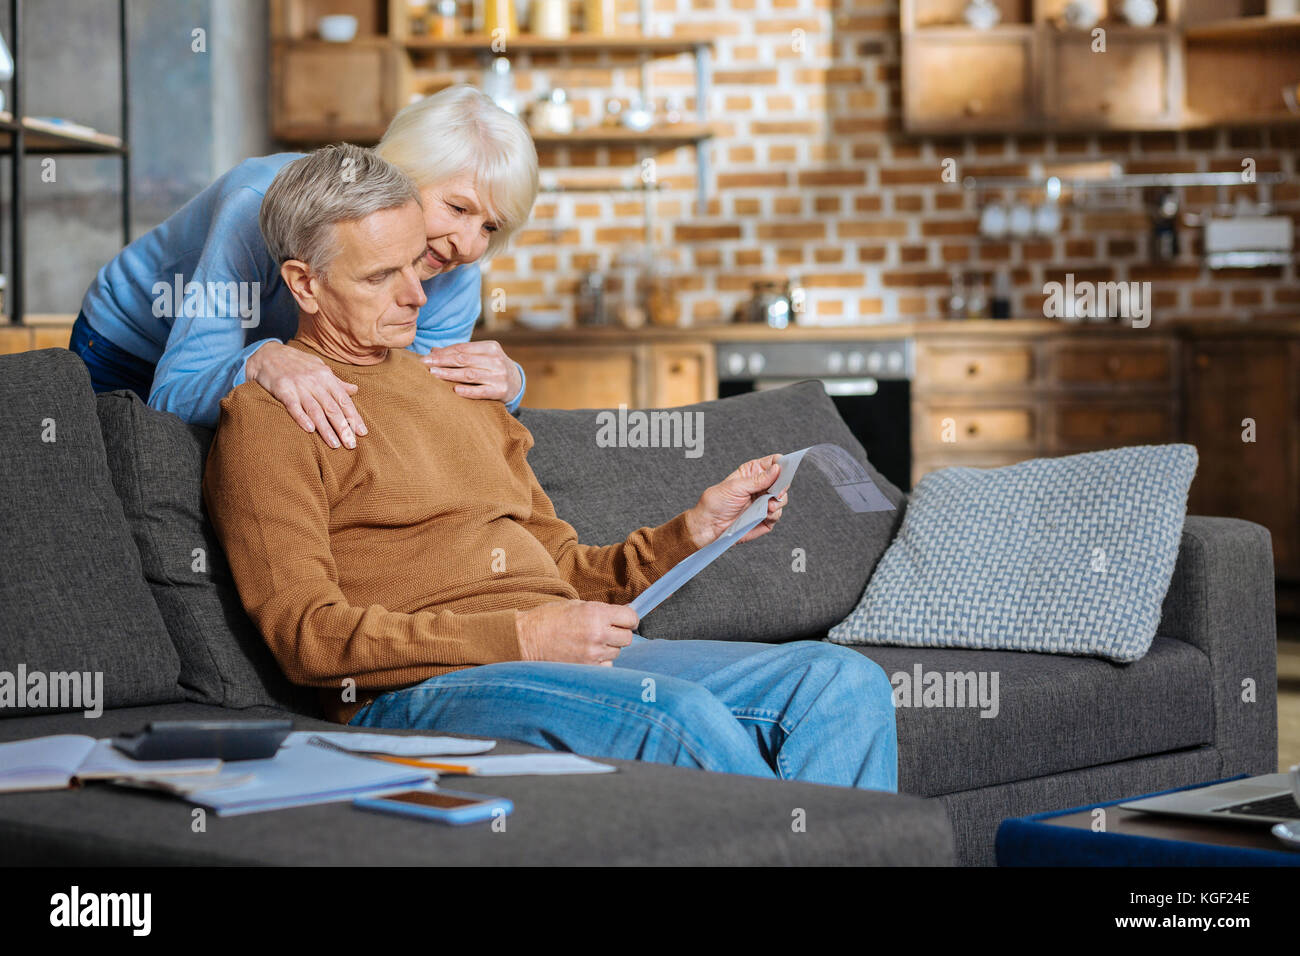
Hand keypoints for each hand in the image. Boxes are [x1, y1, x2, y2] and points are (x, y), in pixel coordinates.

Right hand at [245, 341, 366, 449]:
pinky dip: (302, 418)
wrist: (267, 354)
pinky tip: (310, 430)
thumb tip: (355, 390)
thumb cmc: (297, 363)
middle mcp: (315, 381)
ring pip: (316, 410)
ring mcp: (298, 386)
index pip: (344, 400)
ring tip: (335, 444)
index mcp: (326, 376)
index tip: (362, 433)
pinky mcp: (282, 389)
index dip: (354, 417)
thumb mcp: (319, 367)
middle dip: (343, 428)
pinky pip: (293, 406)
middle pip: (332, 408)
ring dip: (326, 429)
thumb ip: (336, 382)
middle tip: (351, 445)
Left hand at [422, 340, 522, 403]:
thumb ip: (460, 353)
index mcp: (491, 347)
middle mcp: (496, 360)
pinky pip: (481, 391)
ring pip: (470, 374)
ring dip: (450, 374)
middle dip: (442, 361)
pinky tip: (455, 390)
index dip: (443, 353)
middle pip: (464, 360)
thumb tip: (433, 351)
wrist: (516, 383)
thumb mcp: (480, 357)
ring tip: (434, 374)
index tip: (427, 357)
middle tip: (426, 364)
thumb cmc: (492, 367)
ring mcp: (500, 375)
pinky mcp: (501, 391)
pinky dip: (468, 391)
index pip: (462, 348)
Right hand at [515, 600, 638, 665]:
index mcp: (596, 614)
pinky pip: (605, 666)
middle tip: (606, 632)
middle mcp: (597, 634)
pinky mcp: (586, 669)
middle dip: (619, 634)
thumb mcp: (577, 606)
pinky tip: (585, 655)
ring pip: (616, 653)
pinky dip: (600, 662)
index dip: (630, 619)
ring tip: (589, 643)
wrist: (527, 639)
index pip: (630, 618)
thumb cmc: (549, 619)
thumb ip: (602, 611)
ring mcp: (592, 654)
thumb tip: (625, 613)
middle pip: (626, 638)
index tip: (626, 621)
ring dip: (608, 648)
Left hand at [684, 454, 787, 548]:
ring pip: (782, 498)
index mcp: (752, 473)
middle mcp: (760, 487)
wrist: (709, 526)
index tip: (782, 470)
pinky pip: (777, 515)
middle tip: (777, 492)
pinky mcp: (765, 518)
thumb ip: (758, 480)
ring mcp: (763, 502)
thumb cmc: (716, 503)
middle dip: (783, 486)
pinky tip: (764, 514)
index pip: (773, 463)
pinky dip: (774, 514)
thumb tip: (777, 468)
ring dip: (778, 502)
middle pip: (783, 481)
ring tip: (767, 506)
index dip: (781, 464)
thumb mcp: (736, 487)